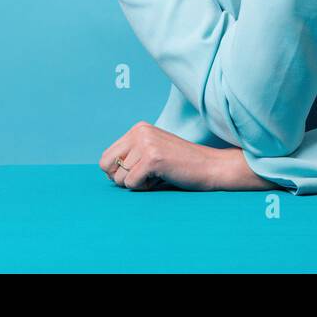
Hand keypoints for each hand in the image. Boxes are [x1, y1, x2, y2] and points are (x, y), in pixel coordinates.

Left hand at [100, 122, 282, 191]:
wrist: (211, 167)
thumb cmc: (181, 166)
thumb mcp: (151, 152)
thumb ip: (131, 156)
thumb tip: (105, 170)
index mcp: (138, 128)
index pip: (106, 158)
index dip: (118, 173)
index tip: (141, 173)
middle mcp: (139, 131)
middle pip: (107, 167)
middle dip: (123, 179)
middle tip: (147, 176)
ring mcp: (146, 143)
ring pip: (120, 178)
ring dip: (138, 184)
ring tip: (159, 175)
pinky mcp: (152, 158)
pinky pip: (132, 184)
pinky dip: (146, 188)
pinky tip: (163, 178)